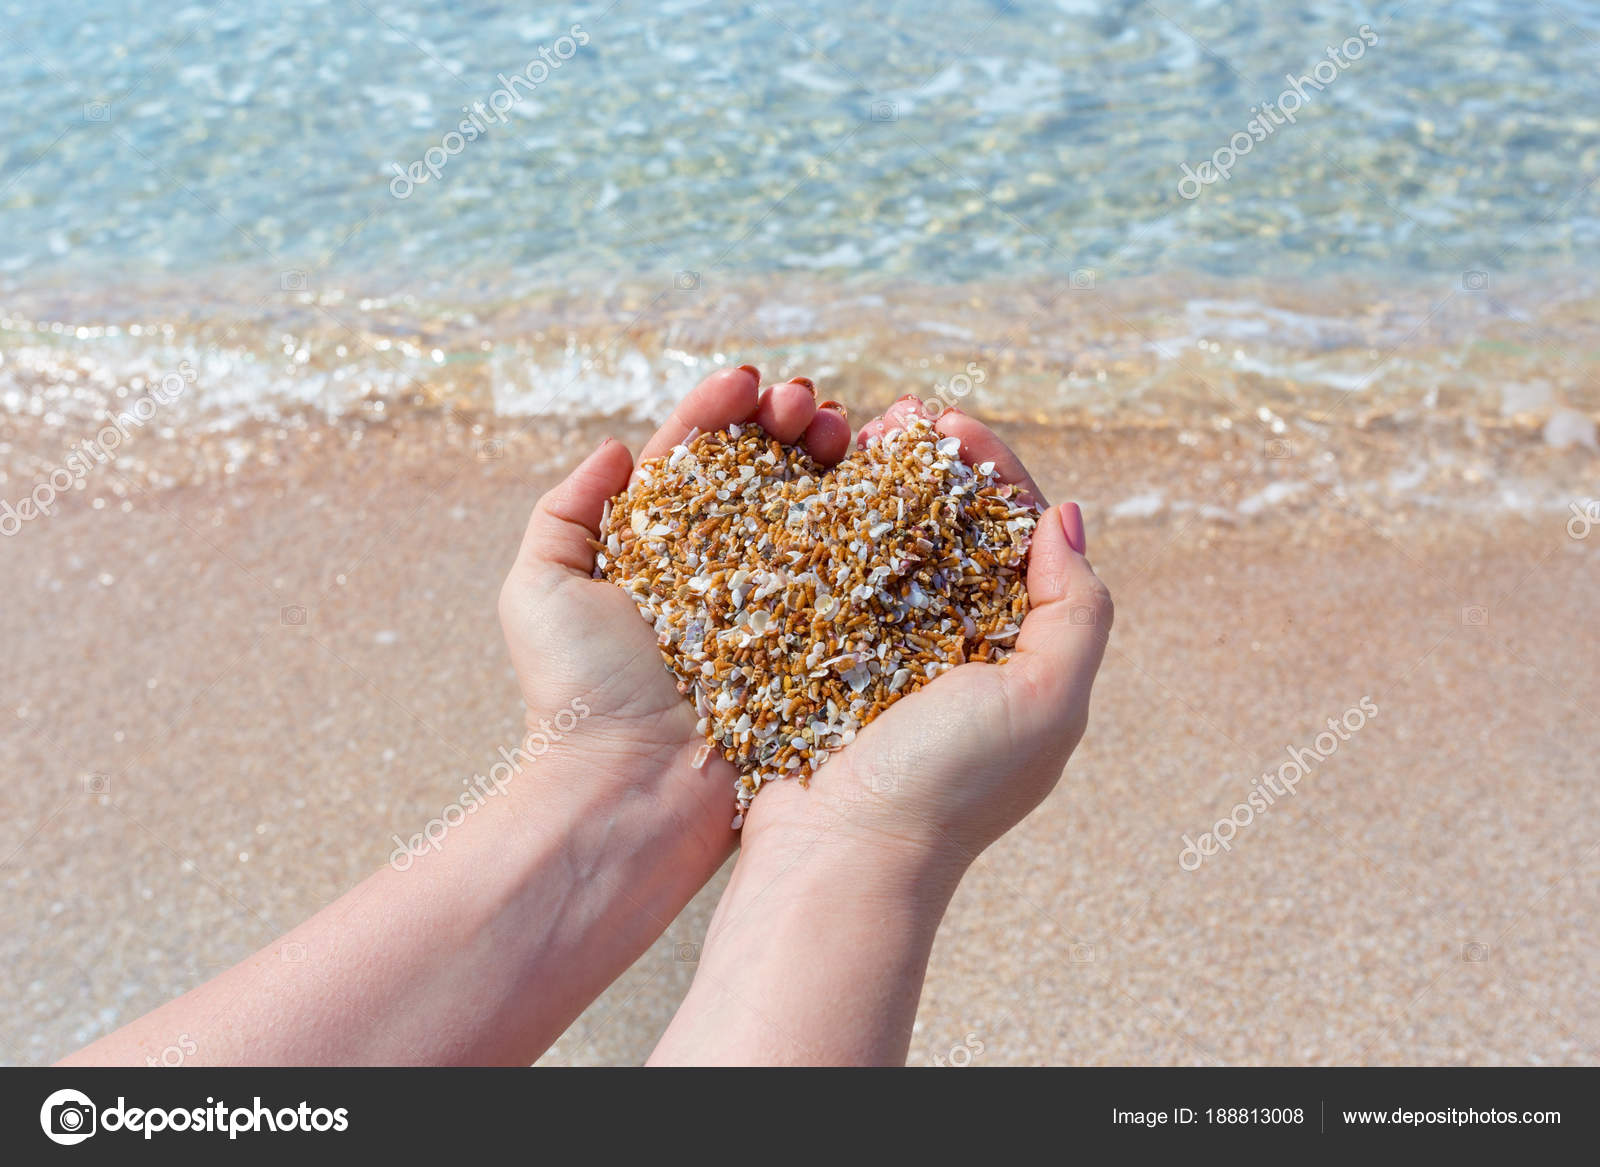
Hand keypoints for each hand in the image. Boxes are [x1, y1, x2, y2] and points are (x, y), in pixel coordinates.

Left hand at [497, 365, 851, 859]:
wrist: (630, 793)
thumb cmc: (578, 695)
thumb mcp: (540, 591)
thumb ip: (564, 512)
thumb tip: (614, 448)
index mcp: (657, 550)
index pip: (696, 458)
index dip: (723, 411)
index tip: (750, 380)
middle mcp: (718, 572)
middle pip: (764, 475)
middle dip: (790, 425)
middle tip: (811, 406)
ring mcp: (771, 606)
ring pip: (811, 511)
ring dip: (831, 459)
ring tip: (845, 431)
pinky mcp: (813, 643)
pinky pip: (845, 572)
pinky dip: (865, 521)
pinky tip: (878, 484)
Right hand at [741, 393, 1113, 872]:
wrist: (836, 863)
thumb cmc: (946, 787)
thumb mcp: (1046, 700)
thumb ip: (1077, 610)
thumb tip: (1067, 519)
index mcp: (1022, 655)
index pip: (1020, 538)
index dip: (994, 473)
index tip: (953, 426)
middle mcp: (958, 651)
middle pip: (953, 531)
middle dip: (931, 466)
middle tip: (897, 417)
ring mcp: (886, 656)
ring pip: (889, 545)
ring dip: (876, 485)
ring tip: (849, 439)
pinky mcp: (821, 663)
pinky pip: (831, 579)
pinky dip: (827, 529)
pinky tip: (808, 493)